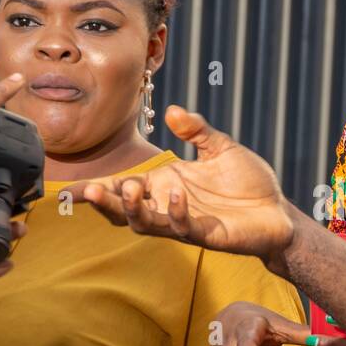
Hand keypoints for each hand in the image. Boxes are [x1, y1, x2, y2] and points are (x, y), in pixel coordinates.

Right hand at [76, 105, 294, 265]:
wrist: (278, 212)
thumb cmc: (248, 183)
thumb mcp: (220, 147)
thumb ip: (196, 130)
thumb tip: (172, 110)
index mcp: (165, 184)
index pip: (123, 188)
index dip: (95, 190)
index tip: (67, 190)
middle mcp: (167, 206)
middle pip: (124, 210)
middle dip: (106, 202)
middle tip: (94, 190)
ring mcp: (184, 224)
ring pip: (146, 224)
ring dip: (134, 209)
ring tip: (131, 189)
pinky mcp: (205, 235)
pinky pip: (182, 227)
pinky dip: (175, 211)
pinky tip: (177, 194)